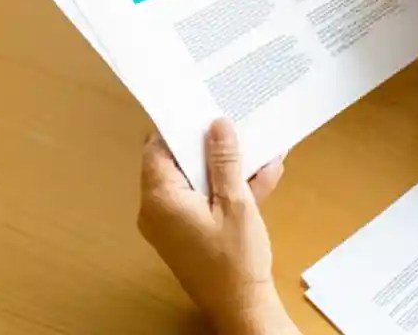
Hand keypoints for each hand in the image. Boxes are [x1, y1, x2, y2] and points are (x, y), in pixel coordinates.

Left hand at [137, 120, 297, 334]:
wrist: (243, 308)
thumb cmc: (236, 261)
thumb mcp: (236, 202)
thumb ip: (225, 161)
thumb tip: (217, 125)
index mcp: (160, 199)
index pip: (157, 148)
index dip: (179, 127)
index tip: (202, 109)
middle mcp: (157, 210)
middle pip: (176, 163)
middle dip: (208, 145)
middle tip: (231, 123)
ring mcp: (170, 224)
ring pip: (194, 182)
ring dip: (225, 168)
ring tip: (257, 147)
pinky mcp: (186, 233)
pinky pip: (202, 201)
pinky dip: (226, 190)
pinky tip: (261, 176)